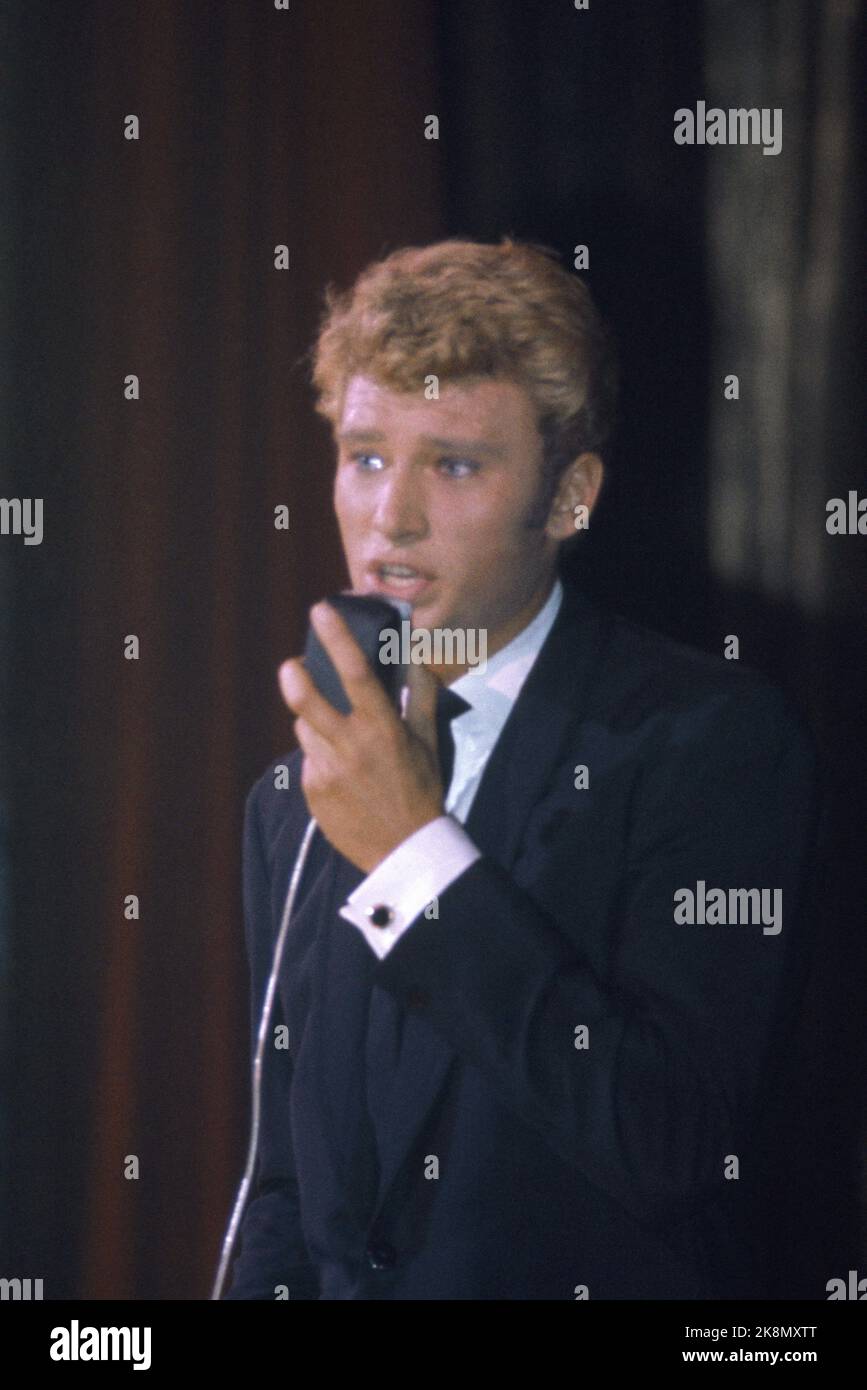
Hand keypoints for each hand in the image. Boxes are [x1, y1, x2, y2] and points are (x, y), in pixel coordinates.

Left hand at [278, 601, 446, 873]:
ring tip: (343, 743)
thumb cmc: (422, 790)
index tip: (320, 610)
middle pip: (307, 701)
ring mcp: (326, 771)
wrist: (405, 851)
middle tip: (291, 667)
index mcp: (382, 729)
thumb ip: (420, 697)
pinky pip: (309, 762)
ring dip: (316, 728)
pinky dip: (320, 760)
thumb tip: (416, 658)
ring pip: (306, 732)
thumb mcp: (429, 742)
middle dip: (294, 678)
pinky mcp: (312, 792)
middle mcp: (350, 747)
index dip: (336, 637)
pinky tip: (343, 776)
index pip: (354, 672)